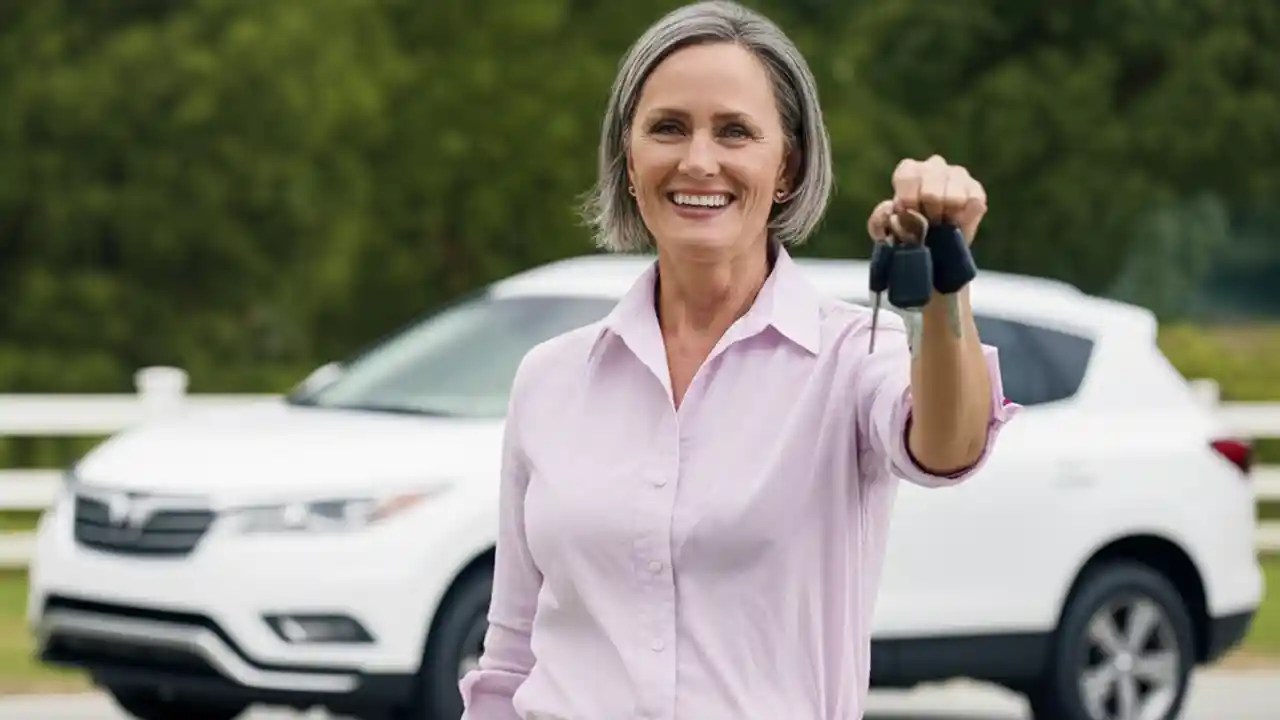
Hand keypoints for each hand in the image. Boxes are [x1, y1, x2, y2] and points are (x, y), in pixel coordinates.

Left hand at [866, 155, 986, 246]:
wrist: (935, 249)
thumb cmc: (907, 233)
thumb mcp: (885, 232)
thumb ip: (878, 221)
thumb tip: (890, 209)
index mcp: (909, 170)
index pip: (908, 177)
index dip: (908, 203)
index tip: (909, 217)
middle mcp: (934, 166)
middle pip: (931, 193)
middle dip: (928, 215)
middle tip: (926, 225)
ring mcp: (958, 175)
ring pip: (954, 198)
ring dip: (946, 219)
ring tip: (940, 225)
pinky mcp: (977, 191)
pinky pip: (974, 204)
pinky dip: (964, 220)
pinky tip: (955, 224)